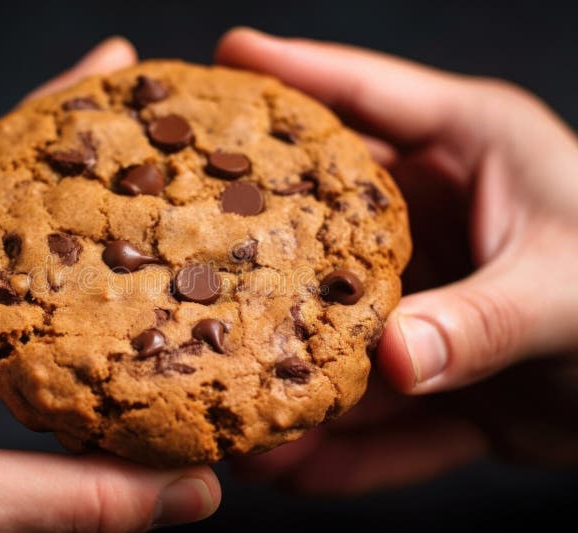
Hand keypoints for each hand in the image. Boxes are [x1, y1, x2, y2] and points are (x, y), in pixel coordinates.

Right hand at [216, 28, 577, 491]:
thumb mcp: (571, 293)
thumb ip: (485, 320)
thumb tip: (394, 359)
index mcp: (469, 155)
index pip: (367, 97)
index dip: (293, 71)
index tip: (223, 55)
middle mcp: (432, 224)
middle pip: (317, 223)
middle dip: (253, 238)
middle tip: (178, 241)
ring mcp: (427, 304)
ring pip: (331, 331)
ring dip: (283, 374)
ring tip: (219, 399)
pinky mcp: (438, 378)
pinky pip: (377, 419)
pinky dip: (339, 451)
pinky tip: (288, 471)